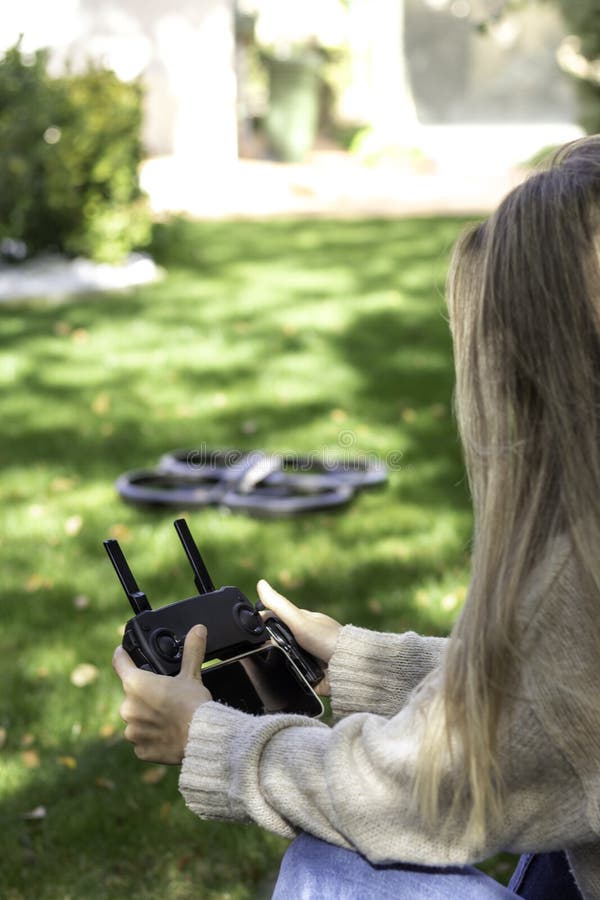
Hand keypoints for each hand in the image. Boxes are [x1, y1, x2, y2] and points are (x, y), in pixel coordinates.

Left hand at [112, 625, 211, 764]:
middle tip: (165, 695)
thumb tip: (198, 629)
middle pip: (132, 694)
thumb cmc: (193, 705)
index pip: (120, 662)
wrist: (201, 738)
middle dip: (145, 694)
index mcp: (136, 684)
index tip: (123, 652)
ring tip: (169, 716)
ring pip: (136, 718)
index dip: (122, 655)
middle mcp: (127, 707)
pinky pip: (142, 740)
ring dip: (147, 716)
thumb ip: (192, 650)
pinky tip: (168, 733)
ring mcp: (132, 731)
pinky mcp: (140, 750)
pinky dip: (152, 736)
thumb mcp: (192, 674)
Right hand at [256, 580, 341, 696]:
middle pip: (275, 641)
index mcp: (302, 622)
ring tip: (268, 667)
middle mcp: (303, 639)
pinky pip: (290, 677)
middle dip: (266, 647)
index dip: (261, 623)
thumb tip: (260, 583)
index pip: (275, 619)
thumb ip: (279, 605)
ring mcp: (305, 658)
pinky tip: (279, 679)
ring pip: (281, 660)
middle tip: (258, 651)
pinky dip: (285, 678)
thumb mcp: (299, 620)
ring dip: (275, 664)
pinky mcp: (307, 677)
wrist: (349, 668)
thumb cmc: (327, 639)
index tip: (249, 630)